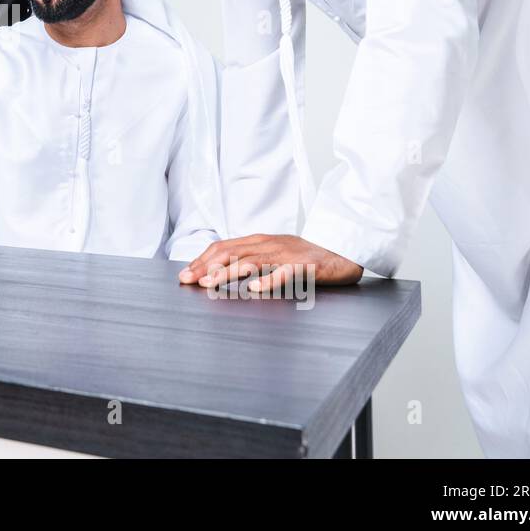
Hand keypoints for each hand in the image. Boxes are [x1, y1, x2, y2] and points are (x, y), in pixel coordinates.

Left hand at [178, 234, 362, 290]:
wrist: (344, 251)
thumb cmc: (306, 256)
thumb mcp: (273, 253)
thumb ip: (250, 258)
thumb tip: (219, 270)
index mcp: (259, 241)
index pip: (224, 248)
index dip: (202, 260)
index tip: (185, 275)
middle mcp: (269, 245)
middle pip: (232, 253)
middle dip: (206, 267)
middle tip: (188, 281)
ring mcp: (286, 255)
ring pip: (252, 262)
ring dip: (228, 273)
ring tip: (210, 284)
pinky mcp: (305, 266)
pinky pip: (284, 273)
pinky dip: (267, 281)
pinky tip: (253, 289)